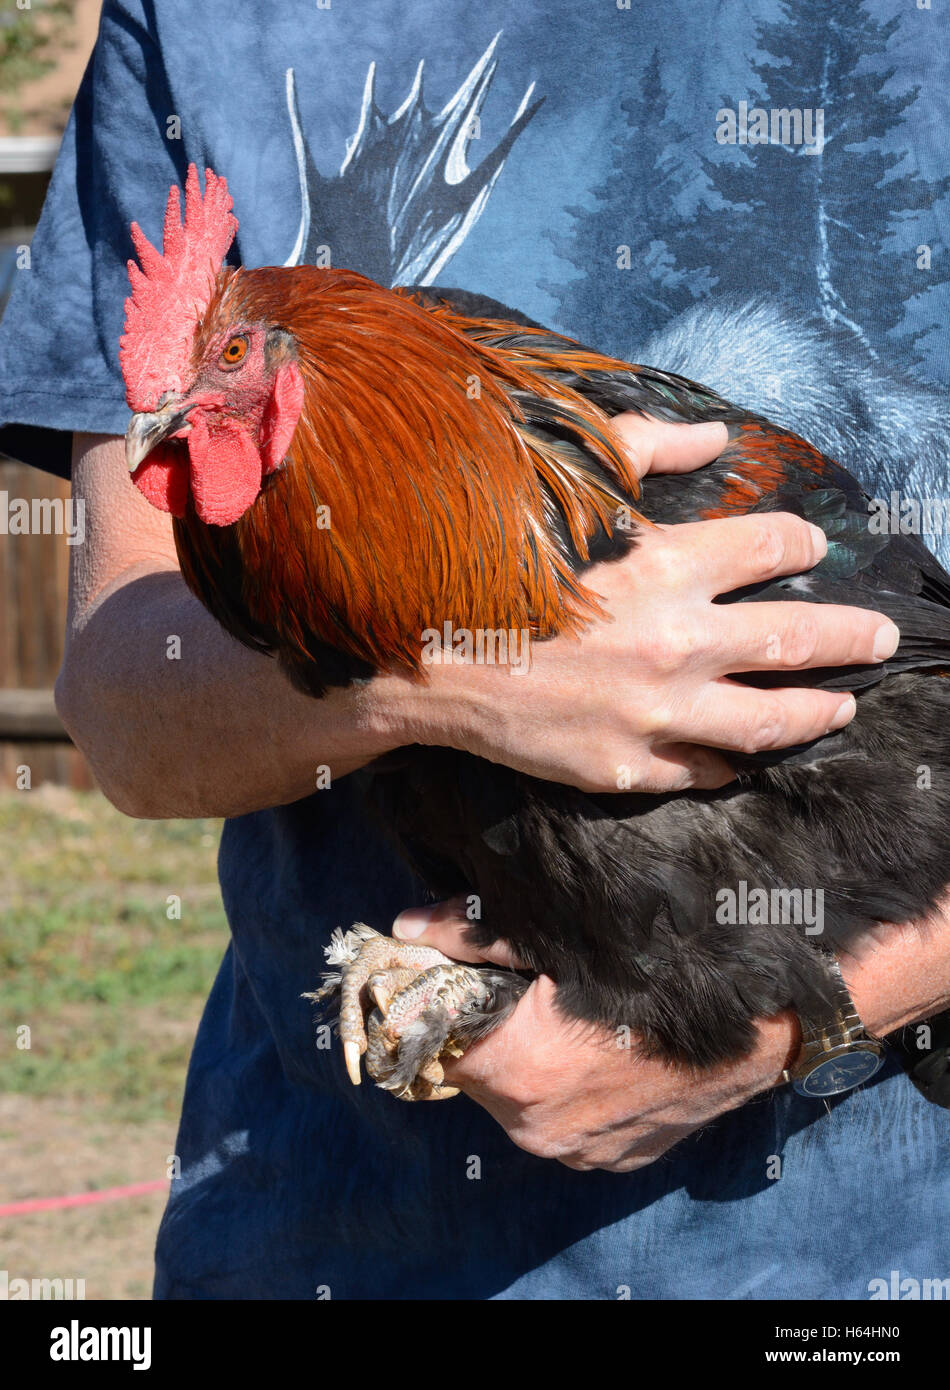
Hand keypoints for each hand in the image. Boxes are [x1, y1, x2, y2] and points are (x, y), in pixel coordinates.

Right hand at [390, 414, 898, 792]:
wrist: (426, 658)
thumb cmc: (490, 566)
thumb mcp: (565, 485)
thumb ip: (646, 450)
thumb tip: (716, 436)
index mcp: (669, 565)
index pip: (772, 546)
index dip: (804, 540)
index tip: (814, 544)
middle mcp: (680, 643)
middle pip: (799, 638)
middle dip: (853, 636)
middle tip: (883, 639)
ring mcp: (659, 713)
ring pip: (771, 719)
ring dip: (818, 710)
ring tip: (843, 705)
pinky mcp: (629, 764)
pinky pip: (704, 769)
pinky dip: (733, 761)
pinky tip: (749, 756)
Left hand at [392, 898, 798, 1170]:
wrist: (761, 1022)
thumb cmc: (659, 970)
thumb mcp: (560, 939)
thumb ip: (473, 936)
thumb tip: (406, 926)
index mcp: (517, 1072)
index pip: (438, 1042)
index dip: (442, 1006)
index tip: (457, 981)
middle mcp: (539, 1129)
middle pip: (478, 1076)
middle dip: (487, 1033)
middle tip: (520, 992)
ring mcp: (579, 1152)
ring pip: (520, 1103)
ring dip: (528, 1065)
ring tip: (565, 1021)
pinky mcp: (613, 1161)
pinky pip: (566, 1125)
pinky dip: (568, 1092)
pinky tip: (598, 1054)